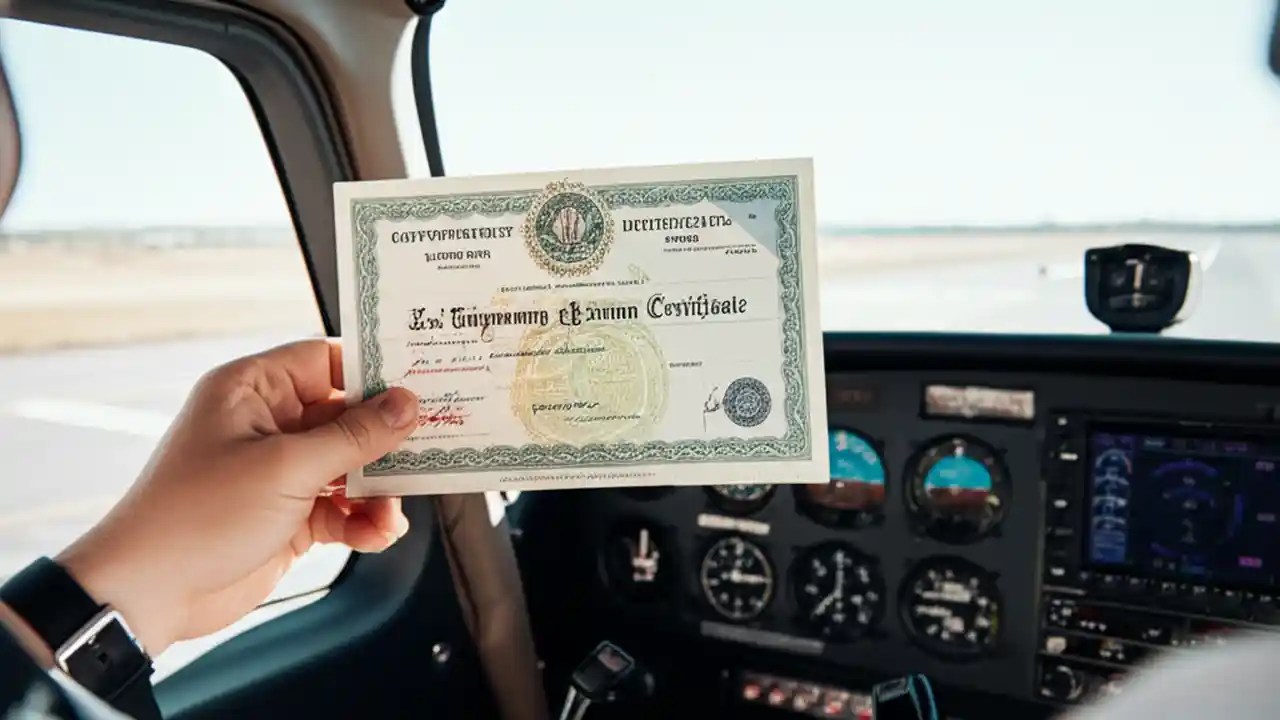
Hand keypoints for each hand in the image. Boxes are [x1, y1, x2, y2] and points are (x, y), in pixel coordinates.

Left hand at [55, 340, 419, 656]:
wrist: (148, 594)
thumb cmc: (197, 516)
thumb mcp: (287, 468)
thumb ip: (354, 436)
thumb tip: (407, 404)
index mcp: (253, 390)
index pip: (327, 360)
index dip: (373, 371)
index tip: (421, 384)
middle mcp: (267, 424)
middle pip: (348, 416)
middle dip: (385, 439)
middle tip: (433, 447)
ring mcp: (279, 471)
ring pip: (351, 466)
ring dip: (377, 490)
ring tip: (391, 512)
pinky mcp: (288, 515)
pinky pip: (341, 508)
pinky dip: (361, 521)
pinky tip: (374, 535)